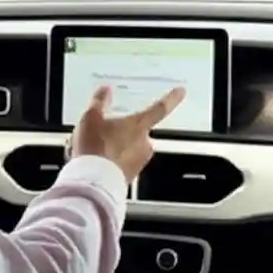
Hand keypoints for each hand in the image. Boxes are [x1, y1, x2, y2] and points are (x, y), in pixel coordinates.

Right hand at [68, 85, 185, 181]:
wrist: (94, 181)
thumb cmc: (95, 148)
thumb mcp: (91, 118)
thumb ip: (100, 102)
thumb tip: (105, 90)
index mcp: (138, 125)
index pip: (159, 108)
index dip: (171, 98)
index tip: (181, 92)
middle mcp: (144, 143)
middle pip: (138, 131)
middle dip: (123, 131)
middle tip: (103, 131)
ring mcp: (139, 162)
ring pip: (130, 148)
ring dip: (117, 147)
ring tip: (94, 148)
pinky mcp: (131, 176)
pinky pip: (124, 164)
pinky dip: (113, 161)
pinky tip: (97, 160)